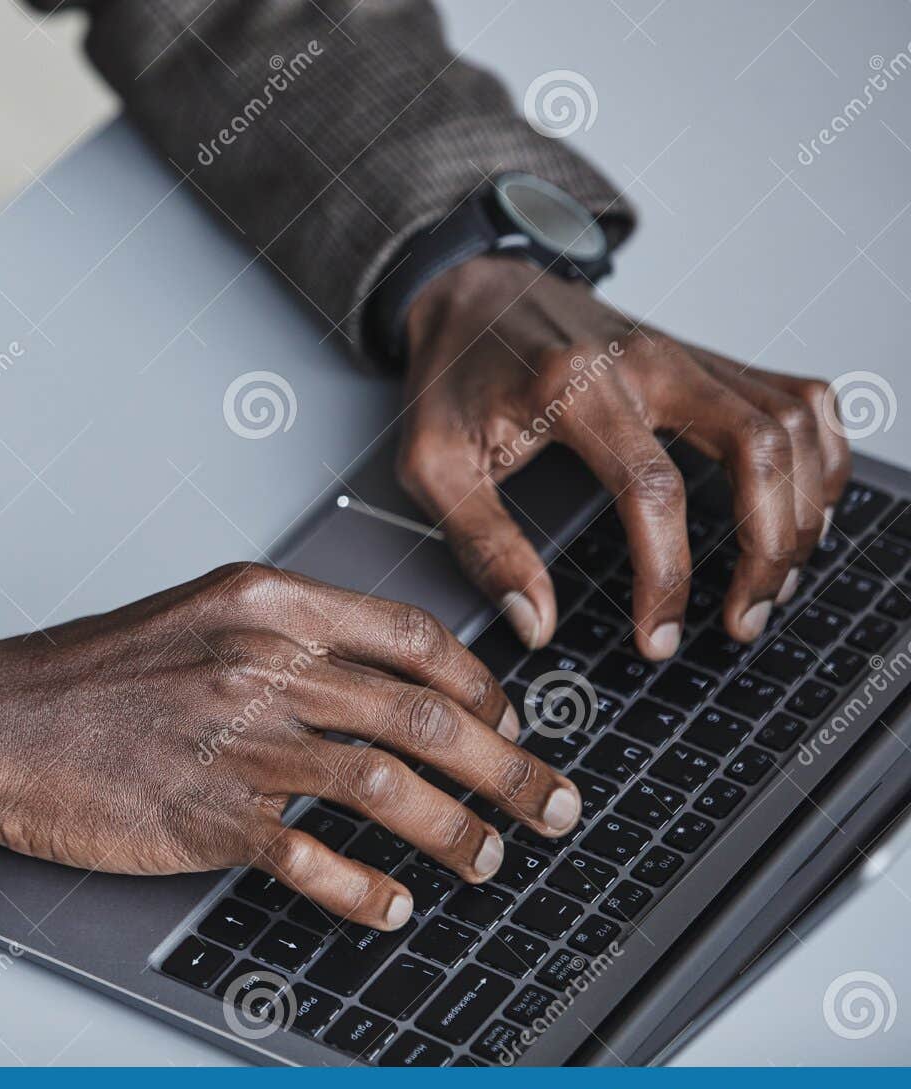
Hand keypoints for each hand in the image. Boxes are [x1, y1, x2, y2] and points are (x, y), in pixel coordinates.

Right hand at [0, 562, 580, 930]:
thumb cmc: (86, 672)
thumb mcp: (194, 613)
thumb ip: (285, 632)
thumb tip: (372, 676)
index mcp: (266, 602)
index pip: (409, 636)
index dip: (479, 682)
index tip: (507, 716)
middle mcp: (263, 663)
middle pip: (422, 714)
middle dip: (508, 765)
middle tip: (552, 801)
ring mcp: (238, 741)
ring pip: (389, 786)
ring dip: (459, 832)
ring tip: (489, 860)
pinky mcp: (207, 816)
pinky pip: (314, 859)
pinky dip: (367, 890)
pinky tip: (393, 905)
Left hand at [397, 257, 849, 658]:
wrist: (471, 290)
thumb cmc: (451, 374)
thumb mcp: (430, 465)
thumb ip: (482, 545)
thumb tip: (535, 623)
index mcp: (571, 386)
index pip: (652, 489)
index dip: (668, 576)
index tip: (658, 636)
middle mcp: (645, 360)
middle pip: (756, 448)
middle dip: (768, 547)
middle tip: (742, 619)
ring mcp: (684, 353)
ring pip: (791, 422)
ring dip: (802, 509)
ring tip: (772, 581)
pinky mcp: (705, 357)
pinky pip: (797, 396)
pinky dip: (820, 454)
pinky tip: (802, 508)